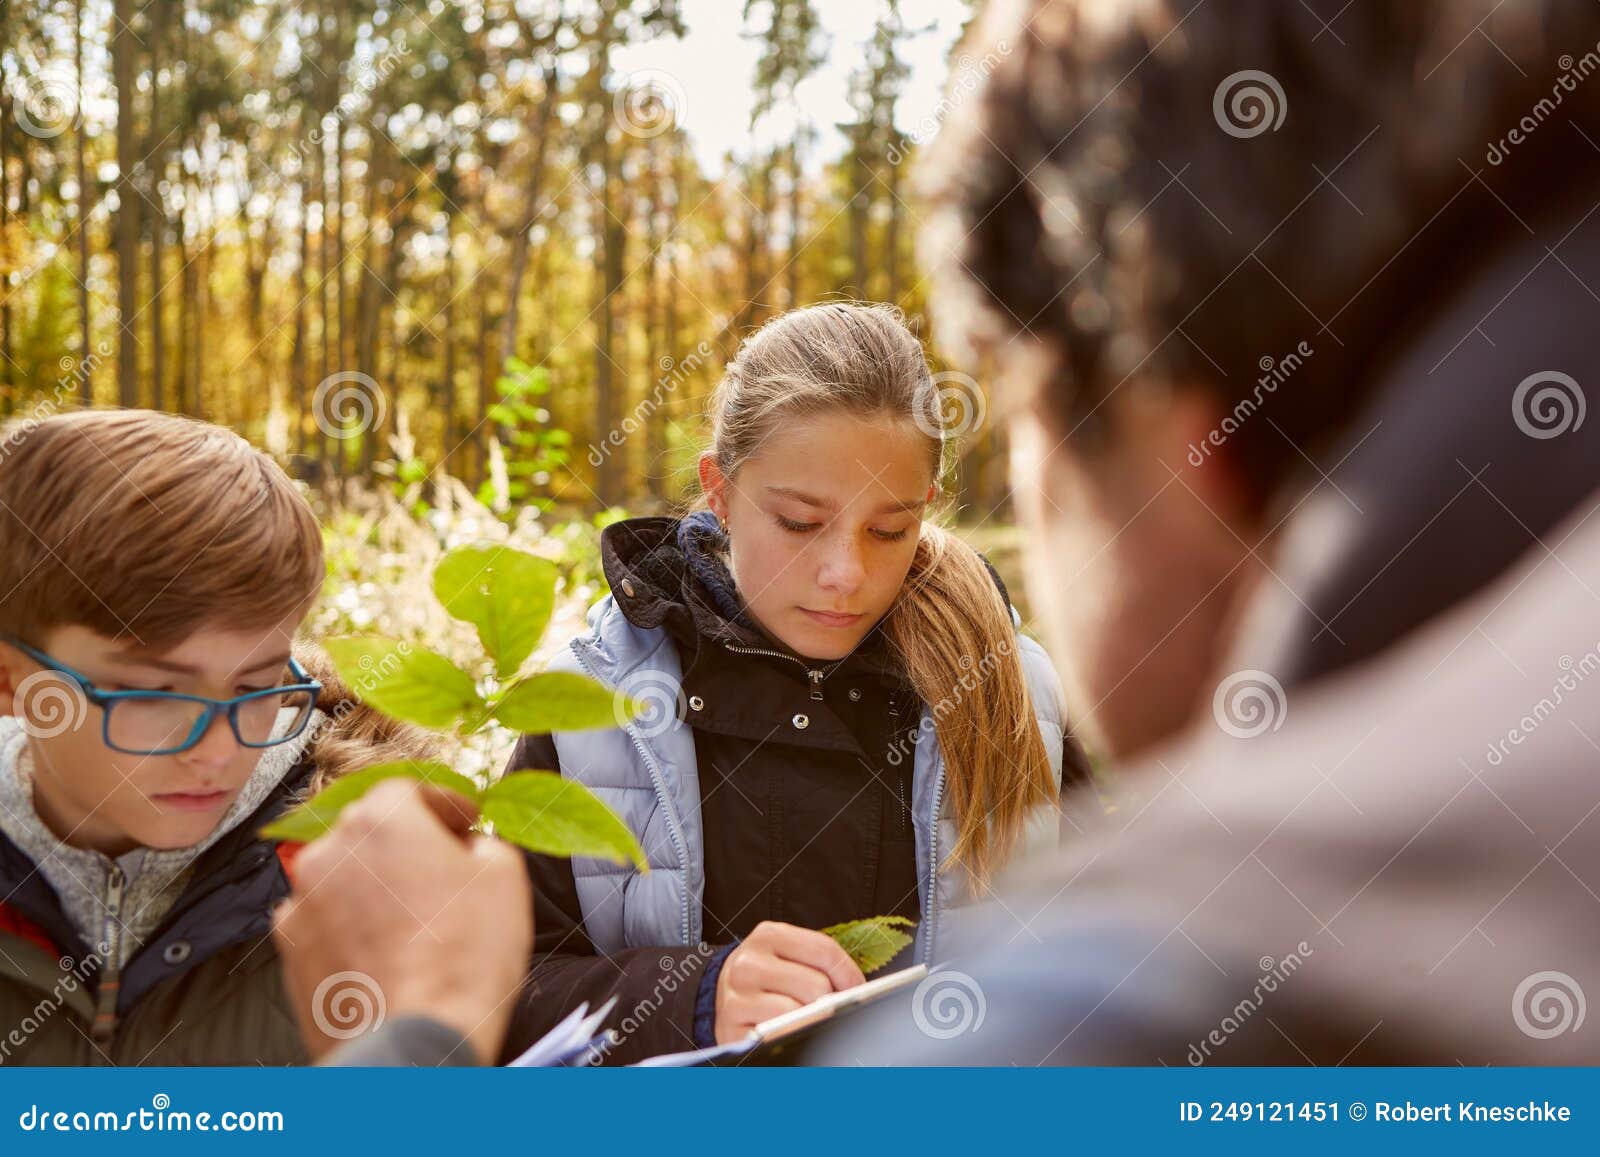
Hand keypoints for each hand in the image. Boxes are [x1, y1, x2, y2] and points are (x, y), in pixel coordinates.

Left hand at [272, 778, 532, 1063]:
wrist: (414, 1042)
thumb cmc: (465, 954)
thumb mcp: (505, 875)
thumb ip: (483, 842)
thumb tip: (468, 849)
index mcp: (379, 818)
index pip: (408, 789)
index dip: (443, 804)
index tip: (467, 822)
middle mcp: (327, 851)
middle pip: (369, 831)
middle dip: (405, 844)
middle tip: (443, 869)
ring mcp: (299, 904)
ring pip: (343, 878)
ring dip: (373, 886)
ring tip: (413, 919)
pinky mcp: (287, 954)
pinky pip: (324, 923)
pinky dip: (349, 928)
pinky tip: (383, 953)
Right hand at [714, 920, 864, 1043]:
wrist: (722, 996)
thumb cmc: (767, 976)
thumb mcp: (788, 955)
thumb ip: (819, 964)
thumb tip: (856, 991)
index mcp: (767, 936)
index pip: (824, 951)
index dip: (849, 974)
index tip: (859, 990)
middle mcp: (748, 963)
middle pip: (816, 986)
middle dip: (831, 1002)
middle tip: (830, 1010)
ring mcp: (737, 998)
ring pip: (800, 1013)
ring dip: (811, 1022)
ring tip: (808, 1021)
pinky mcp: (732, 1030)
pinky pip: (779, 1037)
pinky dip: (793, 1039)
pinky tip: (793, 1035)